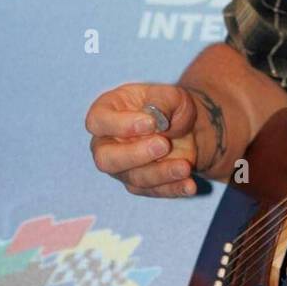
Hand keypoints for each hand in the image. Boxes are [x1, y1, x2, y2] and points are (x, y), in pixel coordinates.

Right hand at [86, 82, 198, 197]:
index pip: (98, 121)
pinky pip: (153, 191)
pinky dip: (173, 189)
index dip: (120, 125)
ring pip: (133, 178)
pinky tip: (189, 185)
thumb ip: (161, 102)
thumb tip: (156, 119)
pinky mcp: (141, 184)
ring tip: (185, 166)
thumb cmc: (169, 106)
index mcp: (106, 112)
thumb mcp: (170, 94)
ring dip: (160, 173)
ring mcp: (122, 168)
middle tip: (163, 145)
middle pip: (106, 159)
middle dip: (134, 155)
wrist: (188, 127)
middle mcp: (107, 144)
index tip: (150, 123)